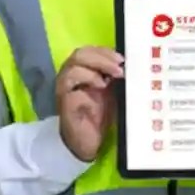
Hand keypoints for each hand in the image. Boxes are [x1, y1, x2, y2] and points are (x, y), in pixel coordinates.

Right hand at [56, 46, 122, 161]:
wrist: (86, 143)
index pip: (89, 51)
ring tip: (112, 77)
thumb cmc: (99, 117)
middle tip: (120, 65)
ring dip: (95, 67)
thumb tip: (130, 65)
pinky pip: (69, 85)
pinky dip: (86, 80)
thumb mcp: (112, 93)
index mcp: (82, 71)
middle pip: (80, 54)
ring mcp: (65, 89)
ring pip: (72, 66)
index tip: (122, 58)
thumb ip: (115, 78)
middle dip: (102, 56)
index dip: (105, 51)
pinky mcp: (64, 102)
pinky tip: (101, 87)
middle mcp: (71, 76)